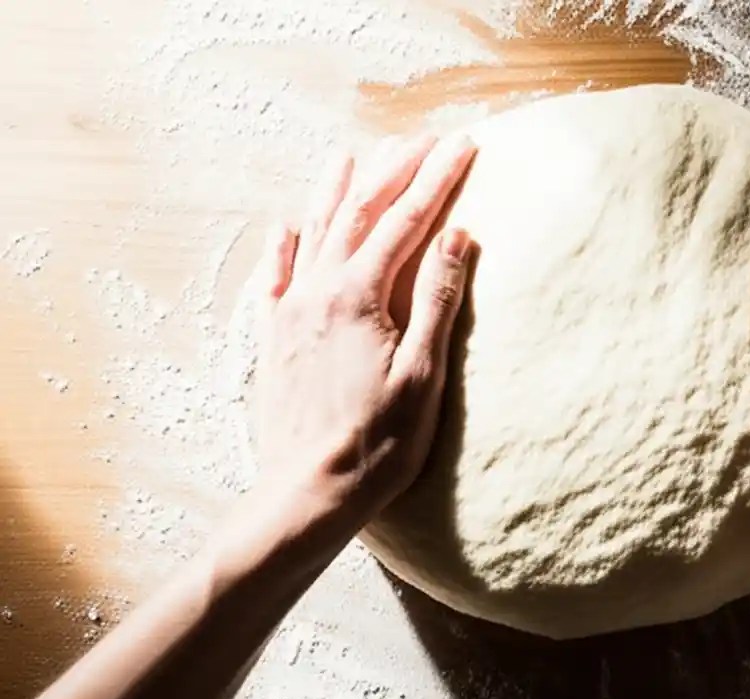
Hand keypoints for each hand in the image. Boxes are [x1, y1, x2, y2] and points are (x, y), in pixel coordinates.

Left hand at [254, 133, 476, 514]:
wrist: (307, 494)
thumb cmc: (377, 444)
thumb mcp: (423, 374)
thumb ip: (438, 299)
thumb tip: (458, 235)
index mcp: (359, 296)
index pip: (406, 220)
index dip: (438, 179)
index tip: (464, 145)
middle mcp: (317, 291)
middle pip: (358, 212)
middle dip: (393, 170)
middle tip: (423, 140)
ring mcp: (289, 312)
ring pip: (313, 232)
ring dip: (336, 190)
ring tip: (352, 154)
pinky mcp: (274, 339)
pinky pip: (274, 275)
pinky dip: (284, 243)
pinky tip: (286, 224)